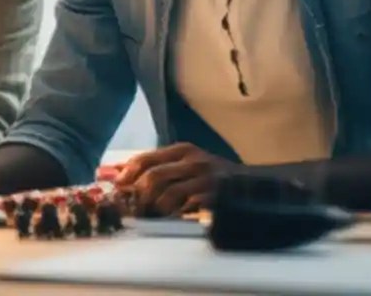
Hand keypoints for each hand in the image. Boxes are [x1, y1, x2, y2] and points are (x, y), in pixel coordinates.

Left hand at [114, 143, 236, 215]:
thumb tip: (115, 171)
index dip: (127, 173)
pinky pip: (186, 210)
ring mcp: (206, 180)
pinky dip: (175, 216)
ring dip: (155, 209)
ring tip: (154, 214)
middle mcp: (195, 162)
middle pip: (154, 177)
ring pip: (167, 195)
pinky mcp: (215, 199)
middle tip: (133, 206)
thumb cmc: (213, 177)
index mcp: (184, 151)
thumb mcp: (186, 164)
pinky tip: (174, 219)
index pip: (146, 158)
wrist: (255, 187)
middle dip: (138, 194)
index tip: (117, 186)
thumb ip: (155, 166)